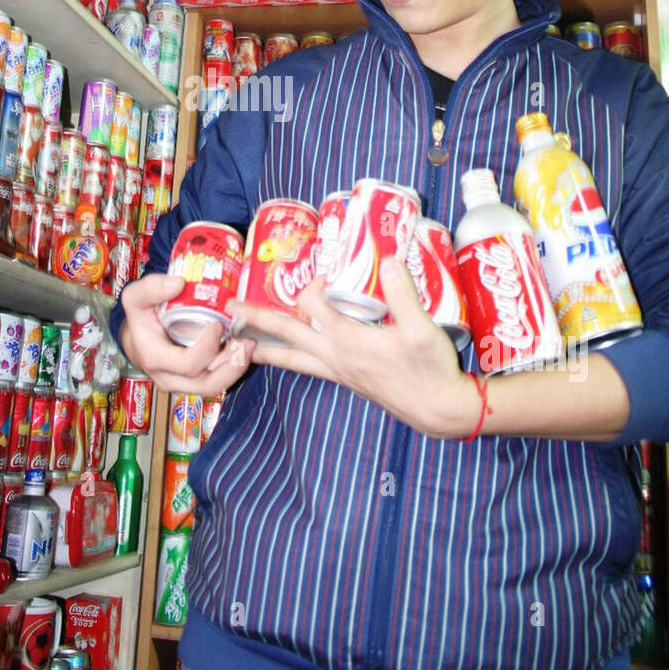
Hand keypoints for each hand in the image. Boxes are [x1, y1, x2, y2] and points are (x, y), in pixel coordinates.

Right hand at [119, 272, 256, 397]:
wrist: (138, 339)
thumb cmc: (140, 318)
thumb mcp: (136, 298)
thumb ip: (151, 288)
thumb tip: (178, 283)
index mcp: (156, 359)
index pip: (188, 364)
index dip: (208, 348)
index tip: (218, 325)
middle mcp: (170, 378)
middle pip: (207, 384)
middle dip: (232, 366)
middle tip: (247, 342)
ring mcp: (183, 384)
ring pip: (215, 385)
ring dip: (236, 368)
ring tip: (249, 345)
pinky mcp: (195, 382)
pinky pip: (217, 381)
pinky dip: (232, 367)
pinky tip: (242, 349)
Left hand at [228, 261, 477, 438]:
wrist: (440, 410)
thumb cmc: (430, 369)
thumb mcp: (422, 328)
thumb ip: (403, 293)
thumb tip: (388, 259)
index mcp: (347, 341)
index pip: (312, 306)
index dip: (314, 285)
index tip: (329, 276)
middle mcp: (334, 357)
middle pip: (286, 336)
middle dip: (256, 320)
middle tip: (228, 309)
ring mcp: (338, 372)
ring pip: (291, 359)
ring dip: (265, 348)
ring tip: (240, 344)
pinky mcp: (347, 380)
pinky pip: (308, 367)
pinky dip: (291, 359)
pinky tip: (291, 356)